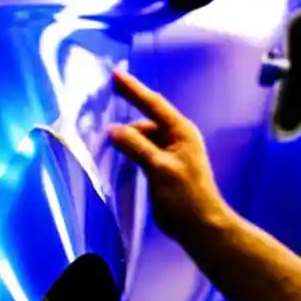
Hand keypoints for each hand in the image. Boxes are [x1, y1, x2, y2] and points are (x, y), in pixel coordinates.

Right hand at [109, 69, 233, 242]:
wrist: (200, 225)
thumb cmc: (184, 196)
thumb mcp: (159, 168)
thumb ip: (136, 147)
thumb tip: (112, 130)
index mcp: (181, 131)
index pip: (153, 104)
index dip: (133, 89)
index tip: (114, 75)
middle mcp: (176, 137)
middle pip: (145, 121)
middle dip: (125, 120)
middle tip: (101, 124)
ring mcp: (169, 152)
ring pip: (141, 137)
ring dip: (126, 139)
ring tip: (105, 144)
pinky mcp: (161, 167)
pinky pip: (141, 151)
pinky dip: (129, 151)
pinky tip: (116, 155)